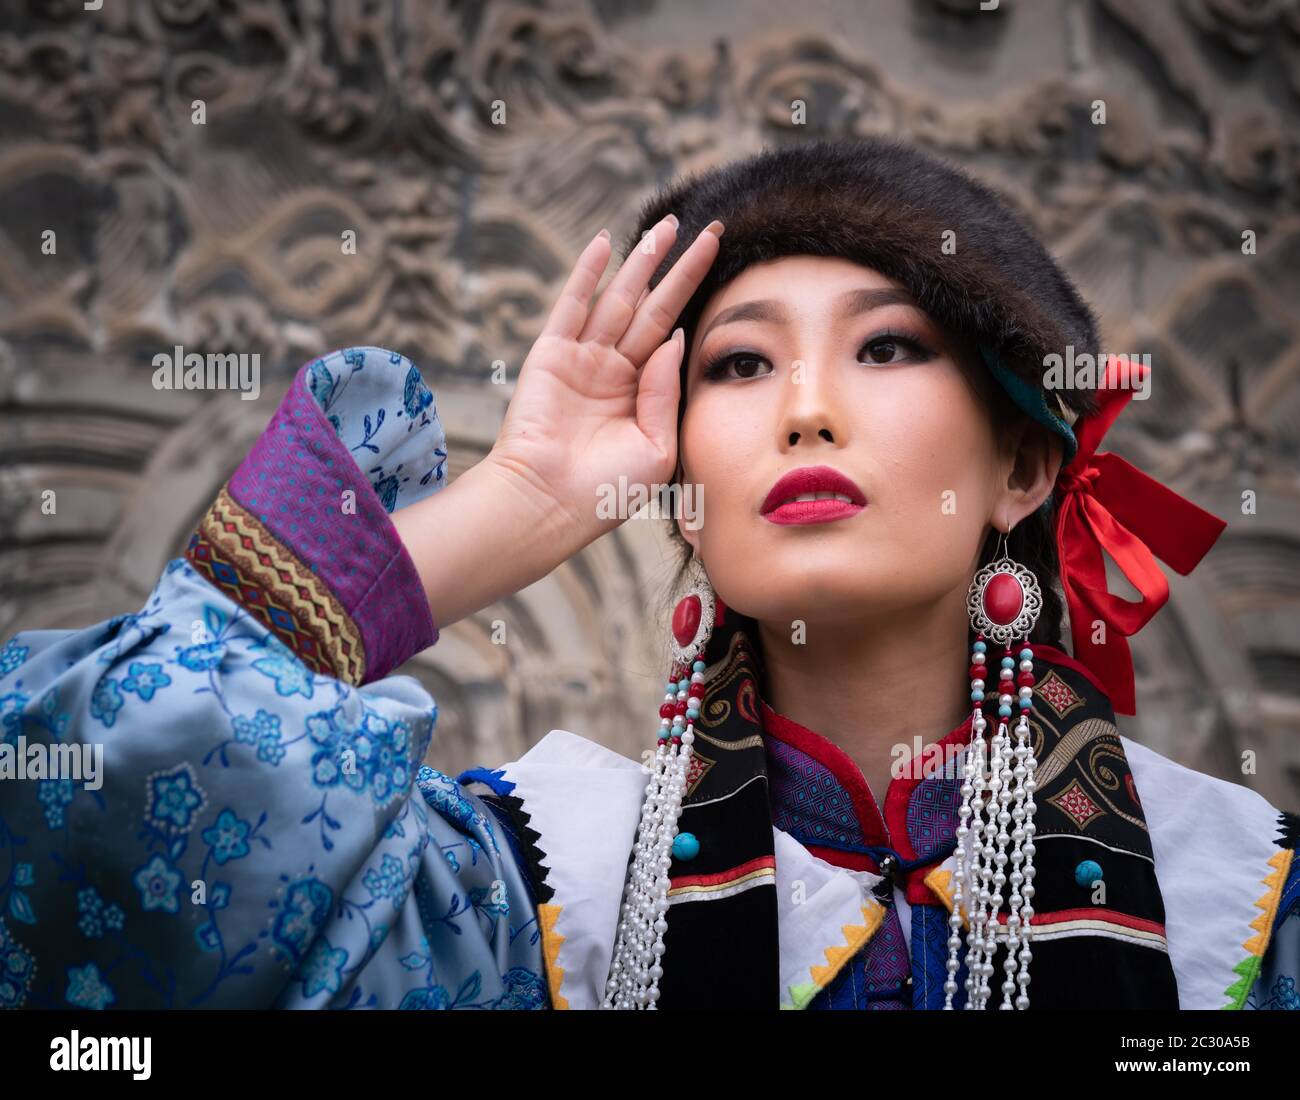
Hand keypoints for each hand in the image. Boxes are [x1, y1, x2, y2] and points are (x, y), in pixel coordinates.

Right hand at [485, 216, 723, 550]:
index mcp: (641, 394)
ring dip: (642, 261)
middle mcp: (613, 371)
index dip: (697, 301)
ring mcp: (582, 359)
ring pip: (618, 299)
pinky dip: (587, 273)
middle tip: (710, 230)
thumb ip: (666, 392)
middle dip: (679, 269)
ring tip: (668, 225)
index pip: (672, 333)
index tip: (722, 265)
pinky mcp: (552, 355)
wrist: (548, 505)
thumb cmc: (604, 491)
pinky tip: (605, 242)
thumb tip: (674, 336)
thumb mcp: (657, 447)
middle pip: (653, 307)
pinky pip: (572, 306)